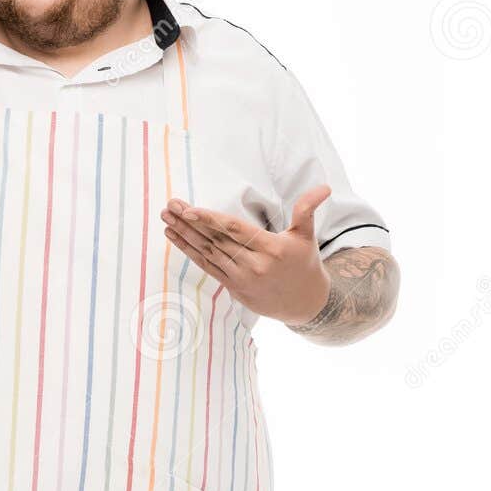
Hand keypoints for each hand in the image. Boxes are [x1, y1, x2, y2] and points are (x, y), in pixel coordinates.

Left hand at [161, 185, 332, 325]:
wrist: (304, 303)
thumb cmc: (304, 264)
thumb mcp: (307, 236)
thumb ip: (307, 210)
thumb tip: (324, 187)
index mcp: (271, 248)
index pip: (235, 230)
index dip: (210, 220)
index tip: (189, 210)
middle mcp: (253, 265)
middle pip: (216, 240)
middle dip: (189, 222)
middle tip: (170, 205)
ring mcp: (241, 278)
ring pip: (207, 253)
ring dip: (184, 235)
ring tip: (166, 218)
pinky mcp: (233, 288)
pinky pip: (207, 267)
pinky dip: (189, 252)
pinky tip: (174, 237)